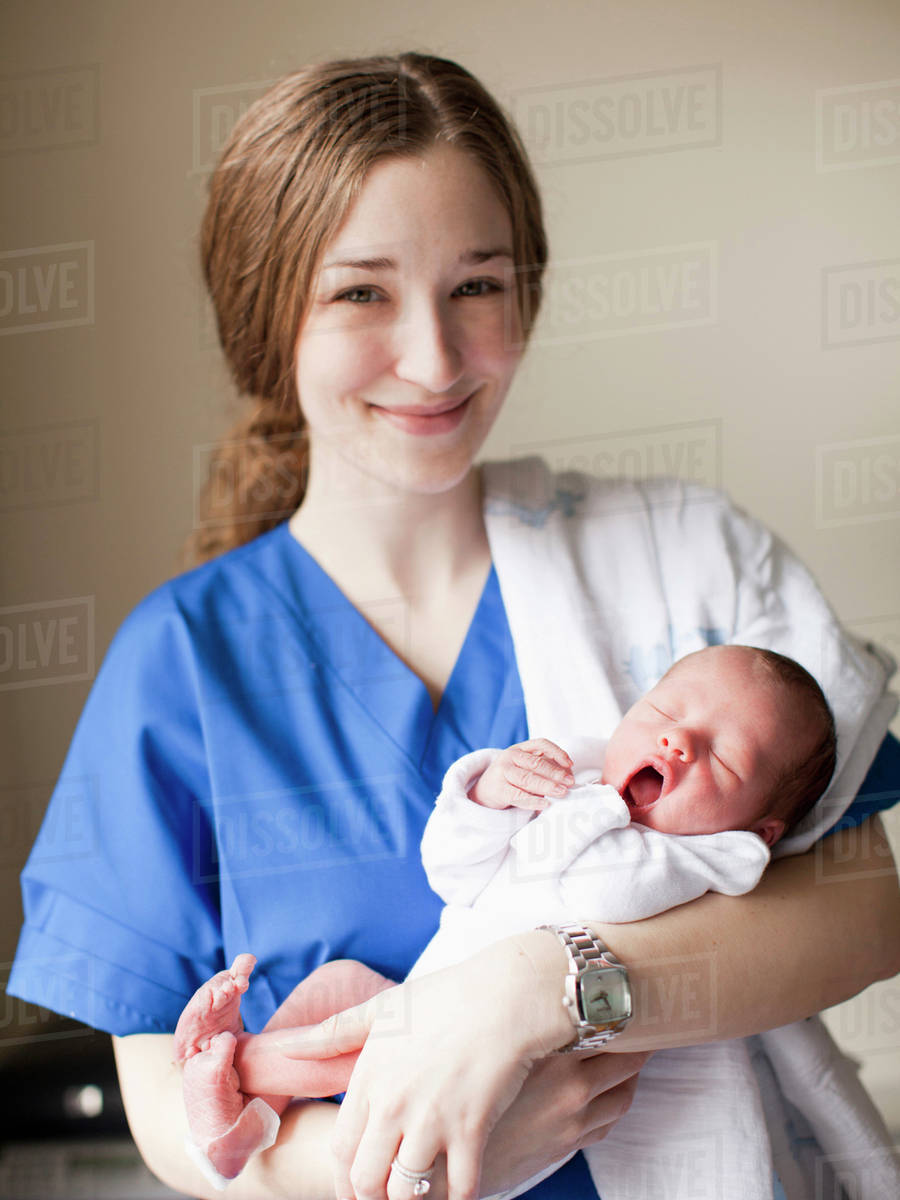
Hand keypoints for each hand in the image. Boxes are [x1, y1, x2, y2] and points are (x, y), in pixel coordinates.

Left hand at [272, 931, 584, 1199]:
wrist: (503, 995)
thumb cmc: (444, 996)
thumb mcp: (381, 1009)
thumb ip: (330, 1034)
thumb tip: (283, 1046)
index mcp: (369, 1078)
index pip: (339, 1148)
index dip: (342, 1180)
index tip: (353, 1189)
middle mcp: (394, 1104)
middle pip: (366, 1179)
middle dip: (370, 1198)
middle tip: (383, 1199)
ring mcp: (432, 1120)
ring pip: (406, 1190)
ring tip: (417, 1196)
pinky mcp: (472, 1129)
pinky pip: (458, 1188)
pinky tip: (457, 1198)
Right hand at [470, 739, 574, 810]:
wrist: (484, 791)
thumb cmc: (511, 778)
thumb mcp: (524, 766)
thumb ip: (543, 768)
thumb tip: (567, 776)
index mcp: (519, 748)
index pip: (541, 744)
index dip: (557, 752)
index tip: (570, 764)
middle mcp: (510, 757)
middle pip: (536, 763)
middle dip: (555, 772)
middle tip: (570, 782)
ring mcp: (502, 772)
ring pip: (527, 778)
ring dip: (547, 786)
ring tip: (561, 792)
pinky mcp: (499, 789)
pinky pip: (518, 795)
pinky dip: (533, 800)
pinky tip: (545, 804)